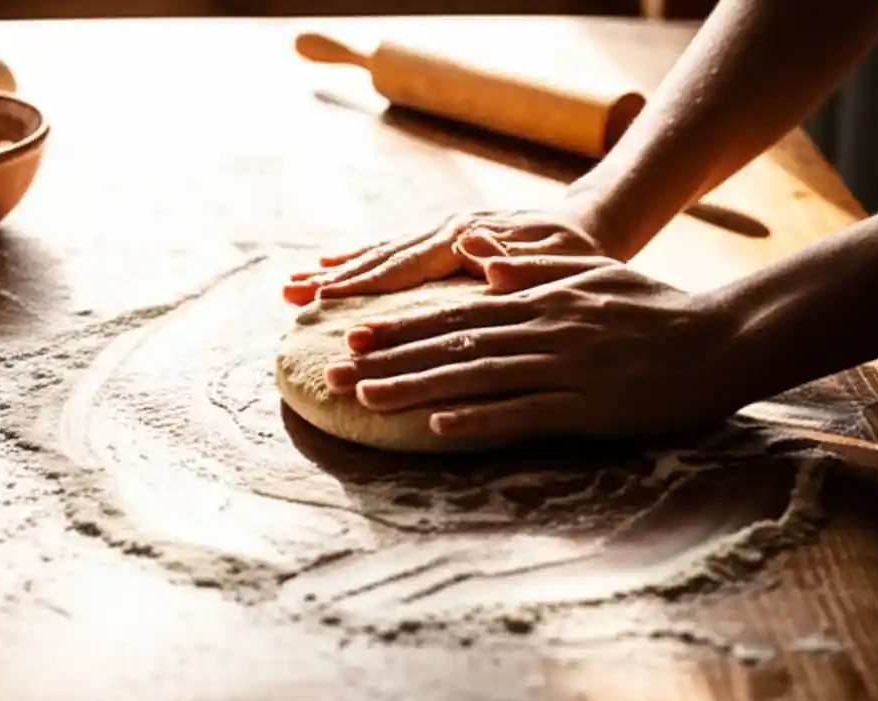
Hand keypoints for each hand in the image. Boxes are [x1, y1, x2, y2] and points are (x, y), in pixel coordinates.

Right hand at [281, 208, 605, 305]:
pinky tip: (331, 267)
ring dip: (336, 270)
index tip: (323, 299)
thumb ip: (518, 259)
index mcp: (468, 239)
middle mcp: (448, 232)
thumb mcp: (558, 261)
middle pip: (381, 259)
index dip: (363, 285)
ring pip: (380, 253)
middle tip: (287, 296)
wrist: (590, 225)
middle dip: (333, 279)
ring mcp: (443, 233)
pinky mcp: (444, 240)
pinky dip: (360, 260)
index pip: (405, 266)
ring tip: (291, 286)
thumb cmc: (577, 253)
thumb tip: (474, 247)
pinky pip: (394, 253)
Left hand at [322, 256, 745, 441]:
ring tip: (364, 399)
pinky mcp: (590, 408)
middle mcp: (543, 330)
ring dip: (416, 388)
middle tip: (334, 371)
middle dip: (389, 358)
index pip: (457, 312)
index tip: (354, 333)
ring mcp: (565, 369)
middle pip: (452, 344)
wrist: (724, 338)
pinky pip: (526, 415)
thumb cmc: (658, 309)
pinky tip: (439, 429)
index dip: (402, 324)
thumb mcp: (593, 275)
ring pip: (476, 378)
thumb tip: (478, 260)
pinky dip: (481, 420)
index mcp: (541, 300)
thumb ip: (534, 269)